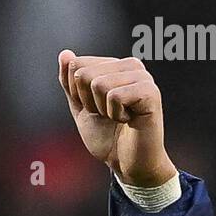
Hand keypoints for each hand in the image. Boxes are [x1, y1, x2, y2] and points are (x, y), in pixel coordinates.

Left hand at [57, 50, 176, 186]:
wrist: (126, 162)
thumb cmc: (106, 135)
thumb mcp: (80, 106)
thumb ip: (70, 81)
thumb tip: (65, 53)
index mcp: (114, 65)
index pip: (76, 65)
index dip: (77, 93)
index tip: (94, 108)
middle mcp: (131, 65)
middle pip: (84, 73)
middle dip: (88, 101)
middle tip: (107, 115)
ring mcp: (143, 77)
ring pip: (99, 83)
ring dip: (102, 109)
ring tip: (119, 118)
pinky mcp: (151, 92)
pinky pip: (115, 96)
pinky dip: (115, 114)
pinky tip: (129, 120)